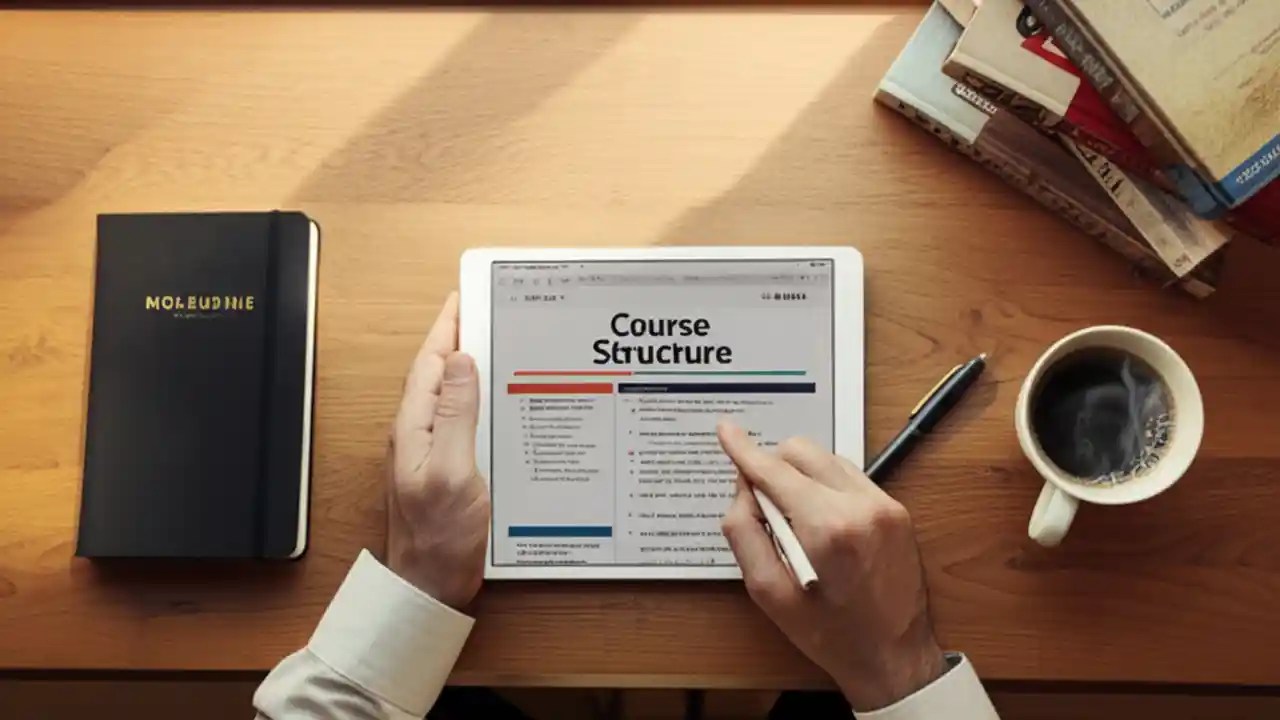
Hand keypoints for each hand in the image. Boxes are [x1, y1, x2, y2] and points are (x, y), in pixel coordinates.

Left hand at [386, 292, 488, 609]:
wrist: (429, 587)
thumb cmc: (439, 536)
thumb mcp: (453, 470)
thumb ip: (457, 415)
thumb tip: (462, 362)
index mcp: (415, 427)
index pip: (431, 363)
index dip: (447, 328)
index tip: (464, 298)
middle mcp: (418, 434)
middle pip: (439, 375)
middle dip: (459, 340)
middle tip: (487, 312)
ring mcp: (429, 452)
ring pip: (450, 396)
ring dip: (470, 369)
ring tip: (496, 344)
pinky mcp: (445, 469)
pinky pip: (461, 421)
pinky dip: (478, 401)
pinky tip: (498, 402)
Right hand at [717, 421, 946, 711]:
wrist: (894, 657)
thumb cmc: (829, 633)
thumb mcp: (768, 592)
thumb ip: (744, 532)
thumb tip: (741, 490)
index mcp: (826, 526)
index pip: (774, 470)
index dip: (744, 450)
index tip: (726, 429)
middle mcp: (860, 505)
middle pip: (801, 451)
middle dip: (773, 467)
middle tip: (763, 508)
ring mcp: (883, 504)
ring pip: (826, 459)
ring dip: (801, 476)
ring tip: (795, 523)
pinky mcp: (896, 510)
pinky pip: (850, 476)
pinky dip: (826, 486)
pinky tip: (820, 521)